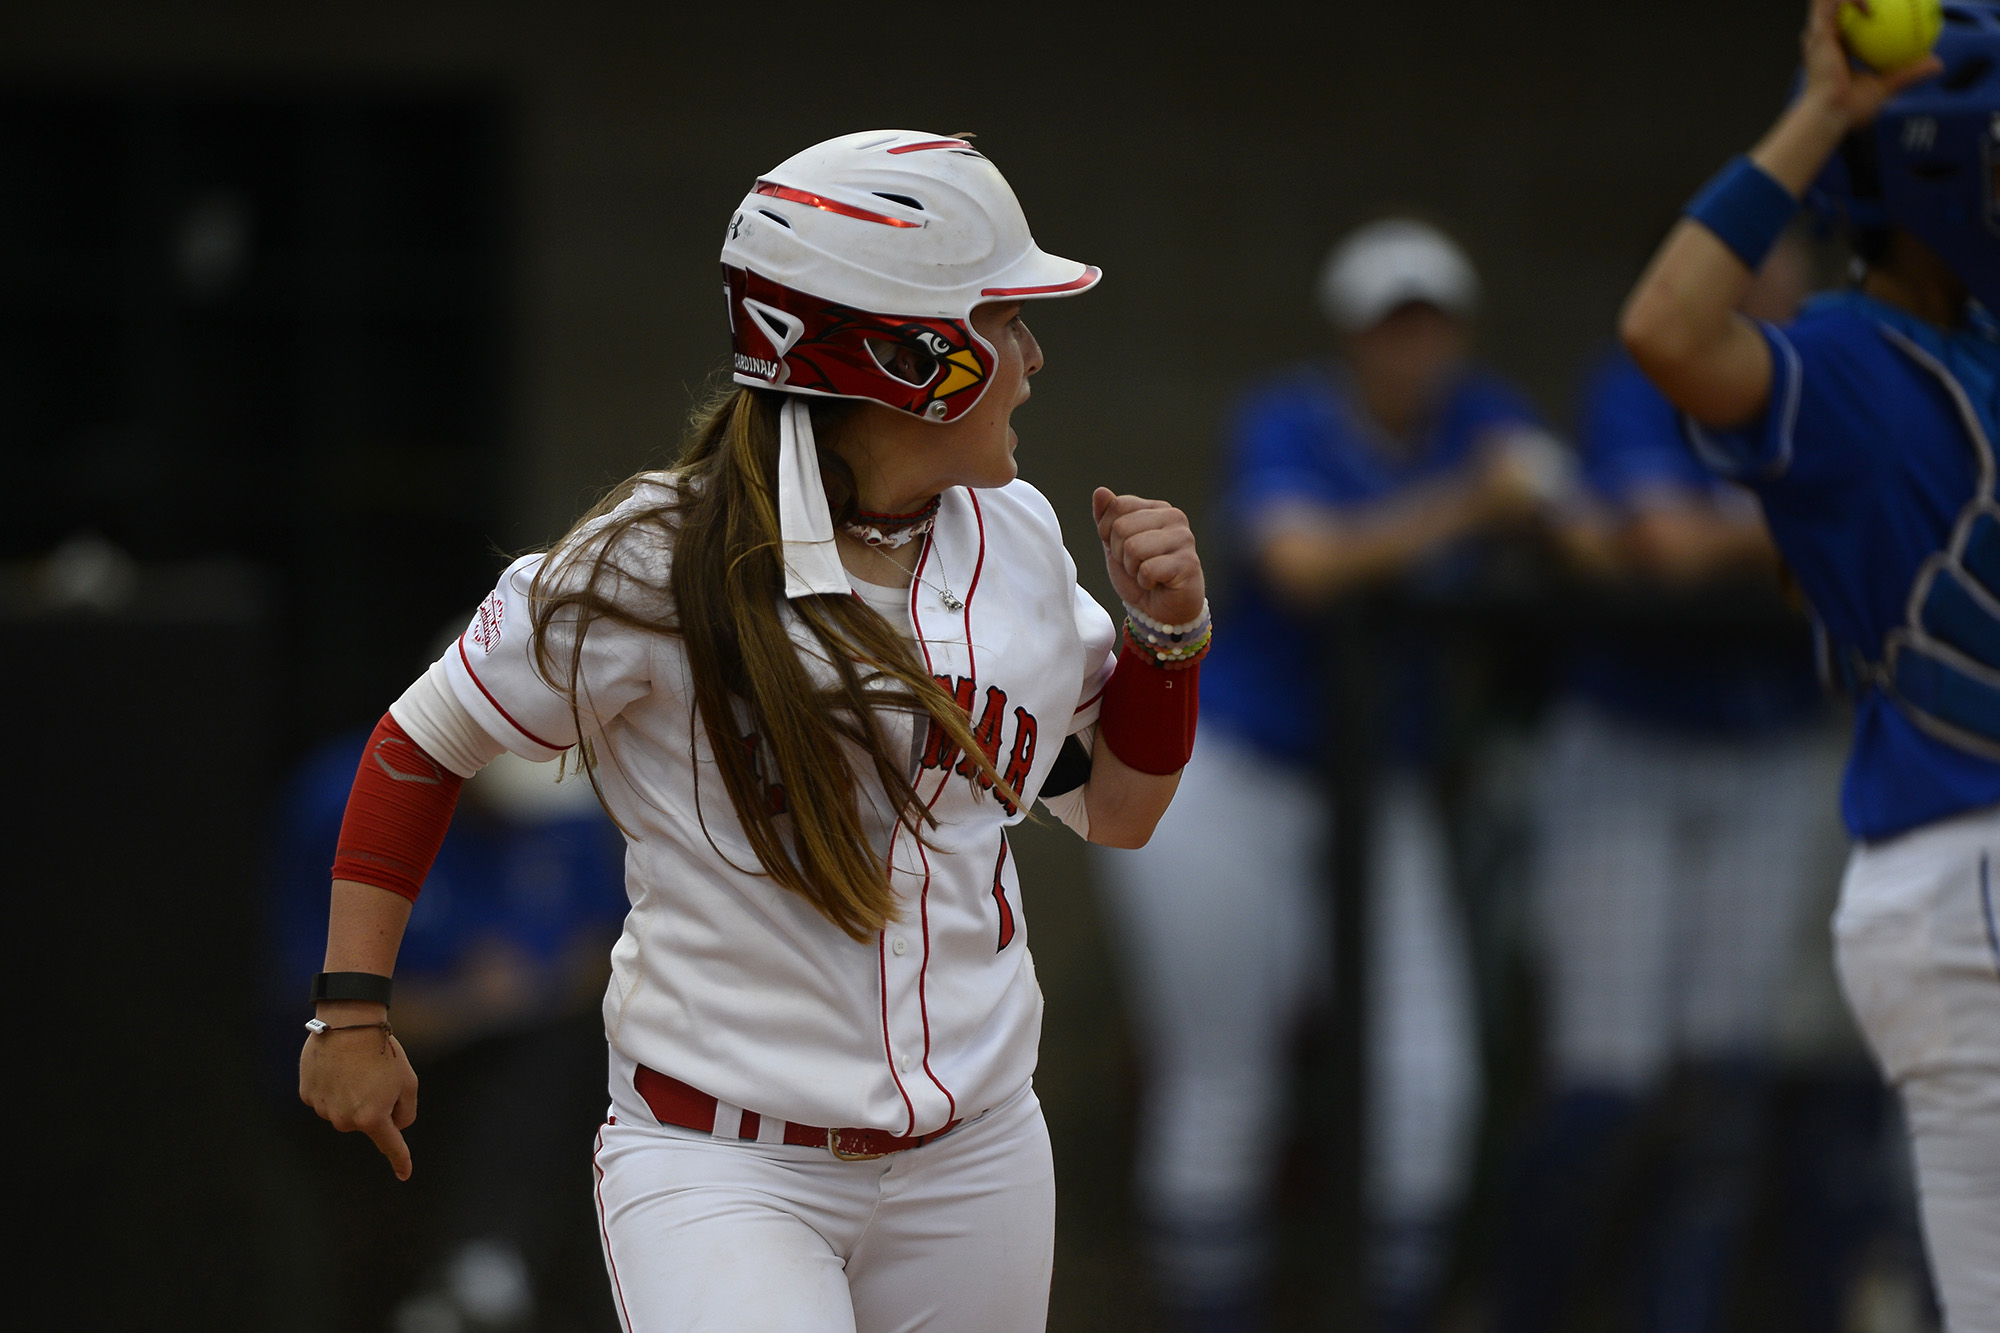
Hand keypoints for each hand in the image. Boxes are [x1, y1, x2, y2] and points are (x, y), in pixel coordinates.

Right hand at [299, 1003, 419, 1179]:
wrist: (347, 1024)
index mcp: (372, 1118)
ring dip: (352, 1095)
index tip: (405, 1174)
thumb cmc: (383, 1052)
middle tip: (376, 1075)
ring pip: (344, 1110)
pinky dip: (333, 1087)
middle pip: (366, 1121)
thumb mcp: (408, 1082)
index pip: (390, 1144)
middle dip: (374, 1104)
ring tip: (355, 1067)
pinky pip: (326, 1099)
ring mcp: (322, 1109)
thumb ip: (405, 1112)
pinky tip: (337, 1067)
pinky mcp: (307, 1096)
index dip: (400, 1160)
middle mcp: (344, 1120)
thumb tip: (392, 1126)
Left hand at [1092, 487, 1205, 625]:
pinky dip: (1145, 582)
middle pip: (1122, 527)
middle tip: (1136, 566)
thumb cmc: (1140, 576)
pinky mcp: (1188, 563)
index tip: (1121, 549)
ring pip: (1133, 547)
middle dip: (1120, 554)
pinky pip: (1148, 569)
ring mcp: (1184, 539)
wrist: (1161, 611)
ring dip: (1132, 569)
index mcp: (1157, 508)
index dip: (1107, 532)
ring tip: (1146, 574)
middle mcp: (1175, 518)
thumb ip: (1107, 518)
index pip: (1117, 505)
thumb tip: (1100, 491)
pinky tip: (1157, 584)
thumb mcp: (1115, 545)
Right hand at [1798, 0, 1943, 132]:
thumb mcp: (1886, 86)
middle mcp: (1823, 40)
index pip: (1849, 26)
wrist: (1830, 113)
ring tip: (1872, 0)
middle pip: (1837, 9)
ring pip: (1831, 1)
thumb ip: (1908, 72)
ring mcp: (1819, 35)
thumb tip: (1937, 64)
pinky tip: (1871, 4)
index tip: (1882, 9)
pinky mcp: (1819, 32)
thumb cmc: (1851, 107)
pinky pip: (1834, 3)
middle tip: (1876, 1)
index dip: (1863, 13)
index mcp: (1834, 51)